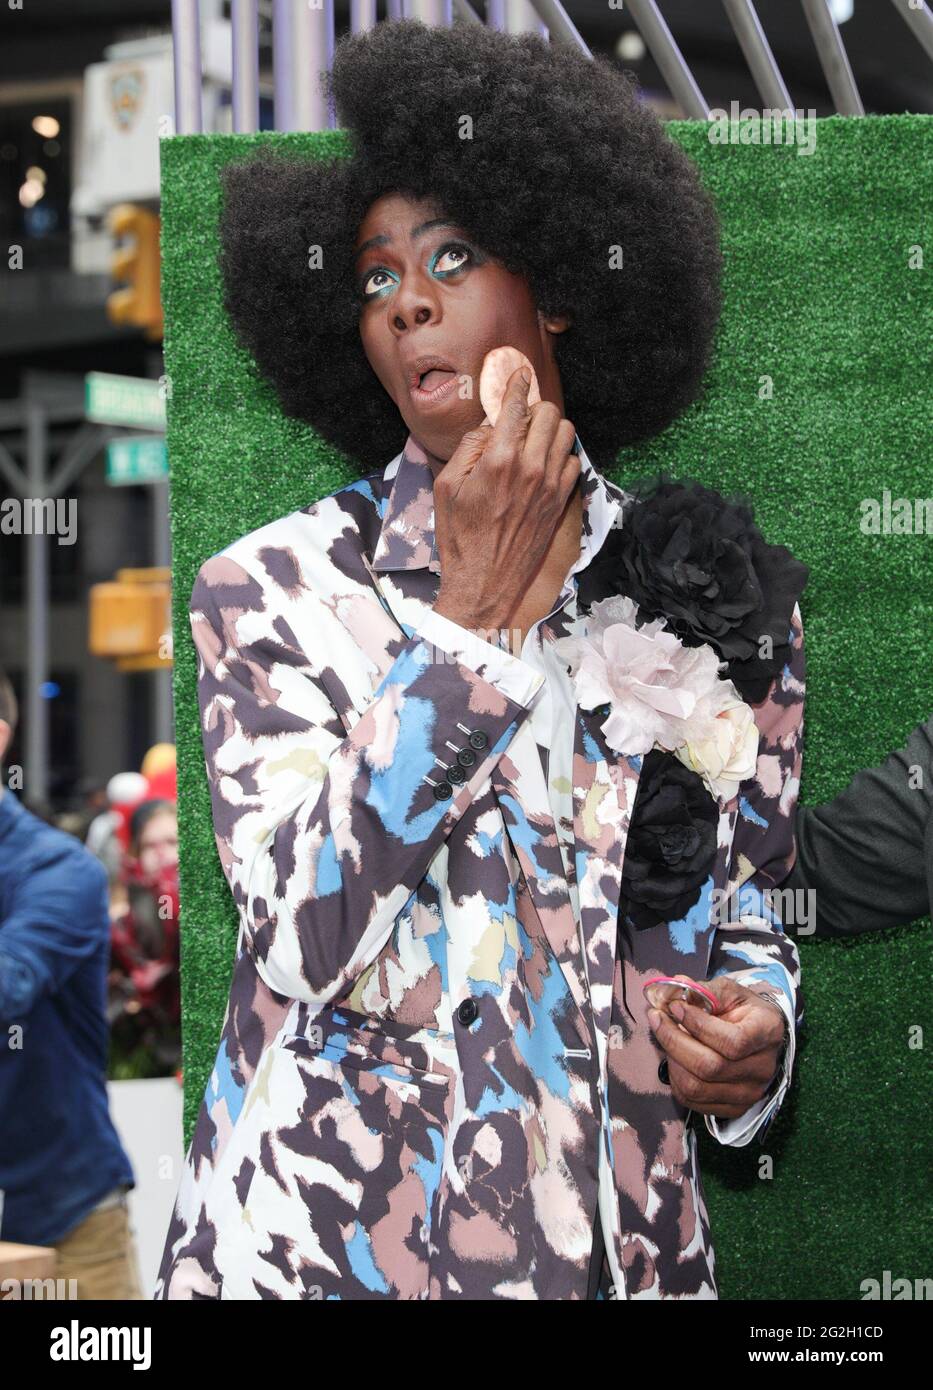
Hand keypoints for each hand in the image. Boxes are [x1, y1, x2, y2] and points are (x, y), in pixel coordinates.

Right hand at [432, 366, 579, 634]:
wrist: (484, 583)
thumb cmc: (459, 537)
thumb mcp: (446, 487)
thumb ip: (468, 448)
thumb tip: (488, 426)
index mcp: (499, 460)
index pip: (516, 405)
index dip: (517, 383)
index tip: (518, 373)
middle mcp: (531, 468)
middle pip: (549, 413)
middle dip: (534, 406)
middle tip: (519, 415)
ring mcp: (551, 486)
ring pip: (567, 433)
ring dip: (551, 428)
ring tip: (533, 437)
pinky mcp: (561, 502)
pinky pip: (573, 462)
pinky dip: (561, 454)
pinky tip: (543, 462)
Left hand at [648, 975, 786, 1118]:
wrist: (759, 1037)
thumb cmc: (743, 1012)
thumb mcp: (730, 992)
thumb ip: (703, 991)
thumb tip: (674, 988)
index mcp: (767, 1033)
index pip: (733, 1042)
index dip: (698, 1025)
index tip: (675, 1007)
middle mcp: (763, 1069)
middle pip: (709, 1067)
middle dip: (674, 1040)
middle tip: (657, 1019)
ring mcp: (749, 1093)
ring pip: (696, 1088)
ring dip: (672, 1060)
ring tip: (666, 1037)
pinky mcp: (734, 1108)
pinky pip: (692, 1101)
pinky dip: (675, 1079)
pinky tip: (675, 1057)